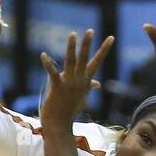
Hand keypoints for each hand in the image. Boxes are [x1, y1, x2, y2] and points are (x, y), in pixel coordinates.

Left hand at [38, 29, 113, 155]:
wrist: (59, 125)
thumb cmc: (69, 110)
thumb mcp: (82, 97)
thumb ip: (88, 86)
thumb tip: (97, 83)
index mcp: (85, 81)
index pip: (97, 62)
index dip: (104, 49)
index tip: (111, 37)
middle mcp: (78, 80)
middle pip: (85, 58)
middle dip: (88, 44)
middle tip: (90, 31)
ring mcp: (68, 83)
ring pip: (71, 62)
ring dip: (72, 48)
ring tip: (73, 35)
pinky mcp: (57, 87)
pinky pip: (52, 73)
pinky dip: (48, 64)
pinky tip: (44, 55)